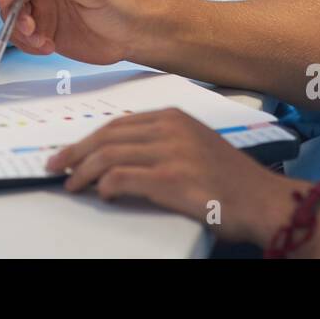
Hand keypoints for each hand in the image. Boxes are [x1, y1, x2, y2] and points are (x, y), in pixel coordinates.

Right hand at [0, 0, 144, 65]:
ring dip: (22, 33)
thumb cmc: (121, 5)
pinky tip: (48, 48)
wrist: (132, 35)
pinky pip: (25, 37)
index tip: (7, 2)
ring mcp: (44, 7)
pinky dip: (29, 45)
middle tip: (30, 30)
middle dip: (15, 14)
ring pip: (15, 18)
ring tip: (43, 43)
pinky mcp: (45, 29)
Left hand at [46, 108, 302, 245]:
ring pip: (109, 155)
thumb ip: (161, 143)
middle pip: (108, 136)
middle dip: (76, 151)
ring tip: (71, 184)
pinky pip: (123, 177)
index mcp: (175, 117)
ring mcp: (171, 152)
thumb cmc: (231, 181)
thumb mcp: (195, 146)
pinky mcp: (172, 178)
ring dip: (84, 172)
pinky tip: (101, 194)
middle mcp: (171, 128)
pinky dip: (105, 186)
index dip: (89, 138)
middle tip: (56, 166)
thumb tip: (119, 155)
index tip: (70, 151)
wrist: (263, 201)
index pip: (119, 123)